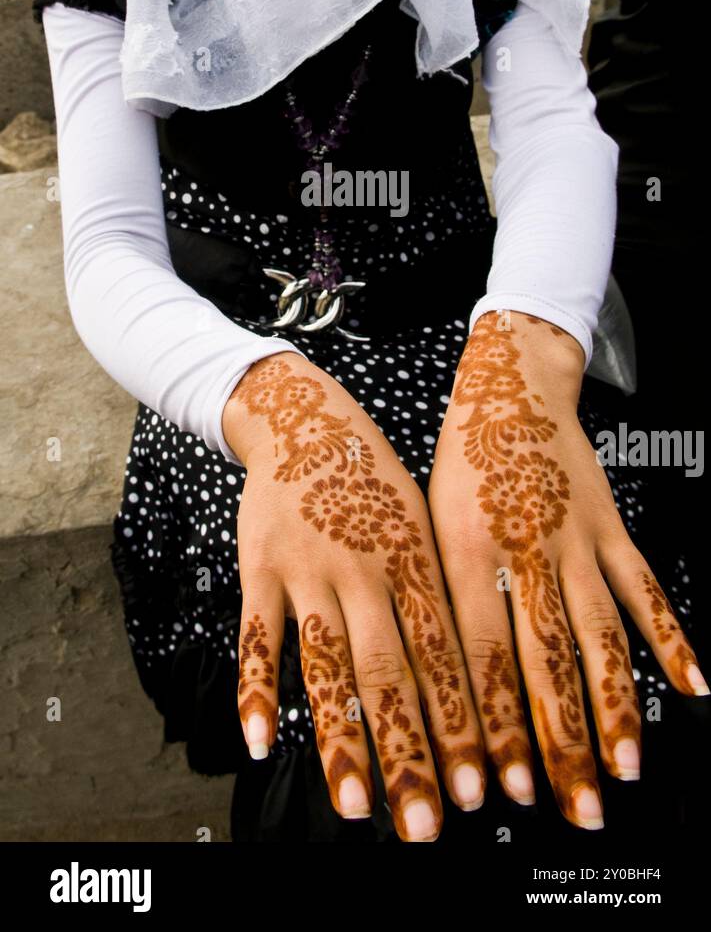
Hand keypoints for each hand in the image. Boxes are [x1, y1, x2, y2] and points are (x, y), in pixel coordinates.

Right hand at [222, 351, 486, 841]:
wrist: (307, 418)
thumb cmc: (377, 483)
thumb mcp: (423, 526)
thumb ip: (437, 601)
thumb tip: (470, 690)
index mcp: (417, 561)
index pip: (447, 658)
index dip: (464, 728)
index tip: (481, 791)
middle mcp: (368, 569)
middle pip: (391, 676)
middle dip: (411, 757)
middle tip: (426, 826)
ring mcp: (309, 569)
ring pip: (326, 667)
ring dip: (341, 741)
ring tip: (353, 806)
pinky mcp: (259, 566)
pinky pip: (256, 636)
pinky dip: (255, 690)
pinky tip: (261, 742)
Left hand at [428, 311, 707, 830]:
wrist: (508, 386)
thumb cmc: (457, 463)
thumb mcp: (425, 527)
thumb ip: (436, 603)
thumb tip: (432, 692)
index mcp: (463, 551)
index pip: (480, 657)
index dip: (490, 728)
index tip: (496, 789)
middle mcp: (522, 547)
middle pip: (543, 661)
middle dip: (555, 743)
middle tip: (566, 806)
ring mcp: (574, 537)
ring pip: (599, 635)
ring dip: (614, 709)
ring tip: (623, 769)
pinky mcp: (612, 525)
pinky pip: (647, 588)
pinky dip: (673, 639)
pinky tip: (694, 687)